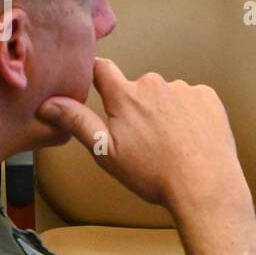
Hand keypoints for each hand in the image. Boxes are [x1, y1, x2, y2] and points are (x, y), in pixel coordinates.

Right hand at [38, 58, 240, 208]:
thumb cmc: (153, 174)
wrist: (204, 185)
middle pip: (138, 88)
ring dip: (165, 111)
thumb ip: (77, 122)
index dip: (96, 75)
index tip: (96, 84)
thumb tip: (47, 103)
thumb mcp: (106, 152)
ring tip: (172, 143)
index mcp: (125, 95)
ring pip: (167, 95)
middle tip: (145, 139)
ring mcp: (184, 89)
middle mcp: (154, 84)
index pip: (101, 69)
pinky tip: (192, 138)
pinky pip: (193, 100)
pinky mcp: (208, 97)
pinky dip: (191, 115)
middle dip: (138, 107)